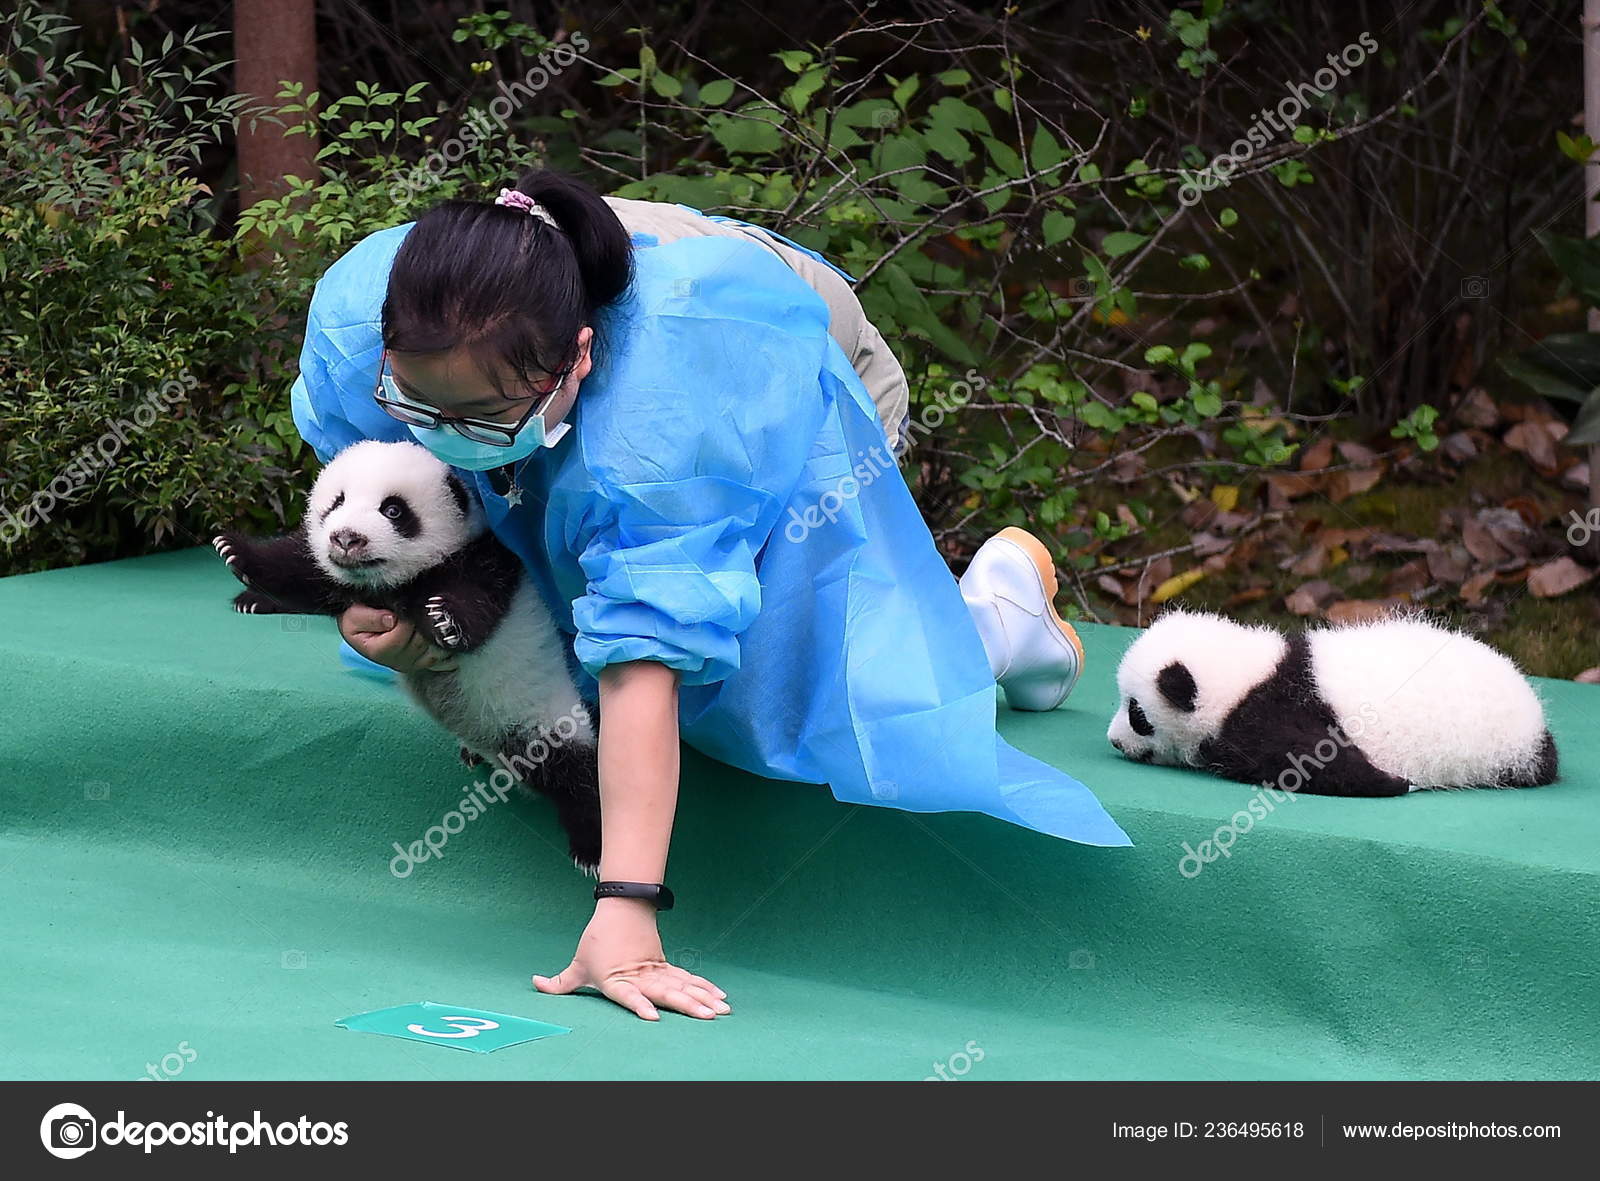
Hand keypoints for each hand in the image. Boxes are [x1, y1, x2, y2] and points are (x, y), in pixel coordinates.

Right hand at [338, 604, 457, 673]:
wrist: (361, 629)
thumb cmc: (356, 622)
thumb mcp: (353, 618)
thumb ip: (369, 618)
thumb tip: (391, 619)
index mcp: (381, 652)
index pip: (403, 631)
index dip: (404, 616)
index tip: (400, 606)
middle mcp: (399, 662)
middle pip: (421, 639)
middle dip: (420, 621)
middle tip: (417, 606)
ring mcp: (414, 664)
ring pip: (435, 647)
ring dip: (434, 630)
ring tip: (426, 615)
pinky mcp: (425, 663)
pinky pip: (444, 658)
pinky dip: (446, 646)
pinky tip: (441, 632)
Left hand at [533, 897, 729, 1020]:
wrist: (622, 907)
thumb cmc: (599, 939)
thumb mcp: (578, 963)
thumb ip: (559, 982)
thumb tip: (535, 982)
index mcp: (616, 979)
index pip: (629, 994)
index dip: (639, 1005)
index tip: (653, 1016)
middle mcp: (640, 977)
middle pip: (667, 992)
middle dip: (688, 1005)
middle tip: (707, 1016)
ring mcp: (657, 971)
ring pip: (683, 985)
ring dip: (703, 998)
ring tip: (720, 1010)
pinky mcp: (666, 967)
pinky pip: (689, 979)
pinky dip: (705, 987)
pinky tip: (719, 996)